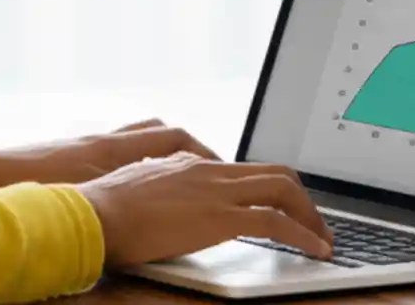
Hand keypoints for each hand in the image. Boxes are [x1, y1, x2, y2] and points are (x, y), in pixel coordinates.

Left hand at [0, 119, 219, 187]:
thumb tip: (157, 208)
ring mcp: (89, 144)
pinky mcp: (73, 154)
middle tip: (205, 170)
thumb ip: (124, 195)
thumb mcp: (90, 193)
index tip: (218, 168)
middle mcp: (104, 140)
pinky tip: (131, 185)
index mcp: (114, 147)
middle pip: (160, 131)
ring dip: (158, 153)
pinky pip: (115, 150)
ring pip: (137, 138)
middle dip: (188, 148)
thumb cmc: (36, 184)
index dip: (202, 151)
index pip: (173, 137)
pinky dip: (131, 161)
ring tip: (173, 177)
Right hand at [75, 152, 333, 267]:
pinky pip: (276, 221)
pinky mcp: (219, 217)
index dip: (272, 189)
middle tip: (314, 224)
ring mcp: (216, 191)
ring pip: (283, 190)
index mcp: (190, 164)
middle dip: (303, 199)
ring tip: (322, 240)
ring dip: (310, 216)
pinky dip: (304, 235)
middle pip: (275, 173)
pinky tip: (315, 250)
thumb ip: (164, 194)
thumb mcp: (140, 192)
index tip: (284, 209)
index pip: (245, 170)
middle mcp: (209, 170)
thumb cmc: (104, 211)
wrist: (92, 216)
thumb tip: (174, 208)